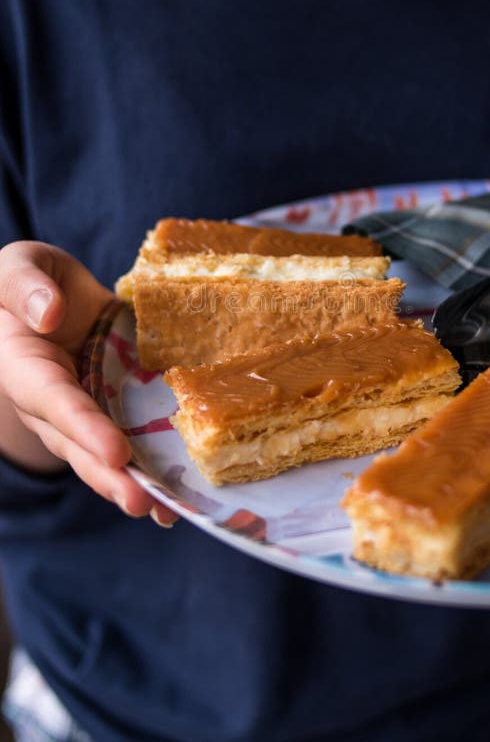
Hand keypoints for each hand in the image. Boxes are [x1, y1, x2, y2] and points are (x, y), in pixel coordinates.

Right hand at [0, 241, 177, 526]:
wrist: (50, 292)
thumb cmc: (26, 279)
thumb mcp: (19, 266)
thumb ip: (25, 286)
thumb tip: (47, 315)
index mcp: (24, 367)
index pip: (53, 401)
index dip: (83, 428)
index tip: (115, 451)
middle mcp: (52, 400)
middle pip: (78, 445)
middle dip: (111, 476)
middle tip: (143, 502)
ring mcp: (84, 407)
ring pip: (103, 454)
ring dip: (133, 483)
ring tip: (165, 511)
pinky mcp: (113, 406)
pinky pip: (129, 439)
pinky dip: (152, 466)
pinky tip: (180, 495)